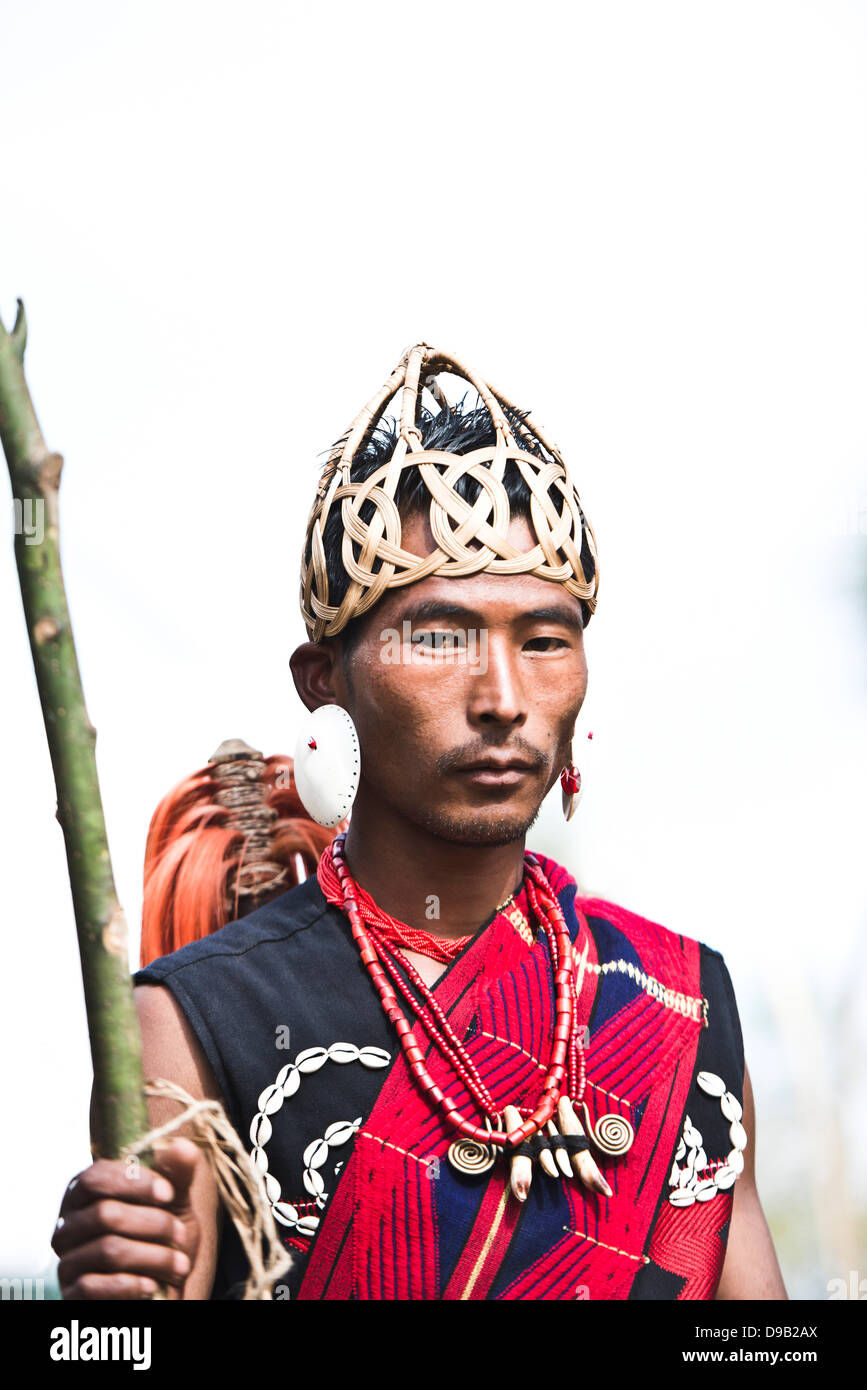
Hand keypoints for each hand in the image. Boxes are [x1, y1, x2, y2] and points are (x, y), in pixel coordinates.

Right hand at [52, 1138, 200, 1299]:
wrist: (162, 1286)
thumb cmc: (162, 1237)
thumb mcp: (174, 1203)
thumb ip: (177, 1174)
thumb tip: (181, 1147)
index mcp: (85, 1194)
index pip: (96, 1177)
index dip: (133, 1182)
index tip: (168, 1193)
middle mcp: (68, 1224)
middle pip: (104, 1214)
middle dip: (152, 1223)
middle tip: (180, 1234)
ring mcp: (67, 1260)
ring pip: (107, 1250)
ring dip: (152, 1256)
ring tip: (180, 1263)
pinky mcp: (71, 1293)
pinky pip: (94, 1287)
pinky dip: (130, 1285)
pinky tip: (152, 1285)